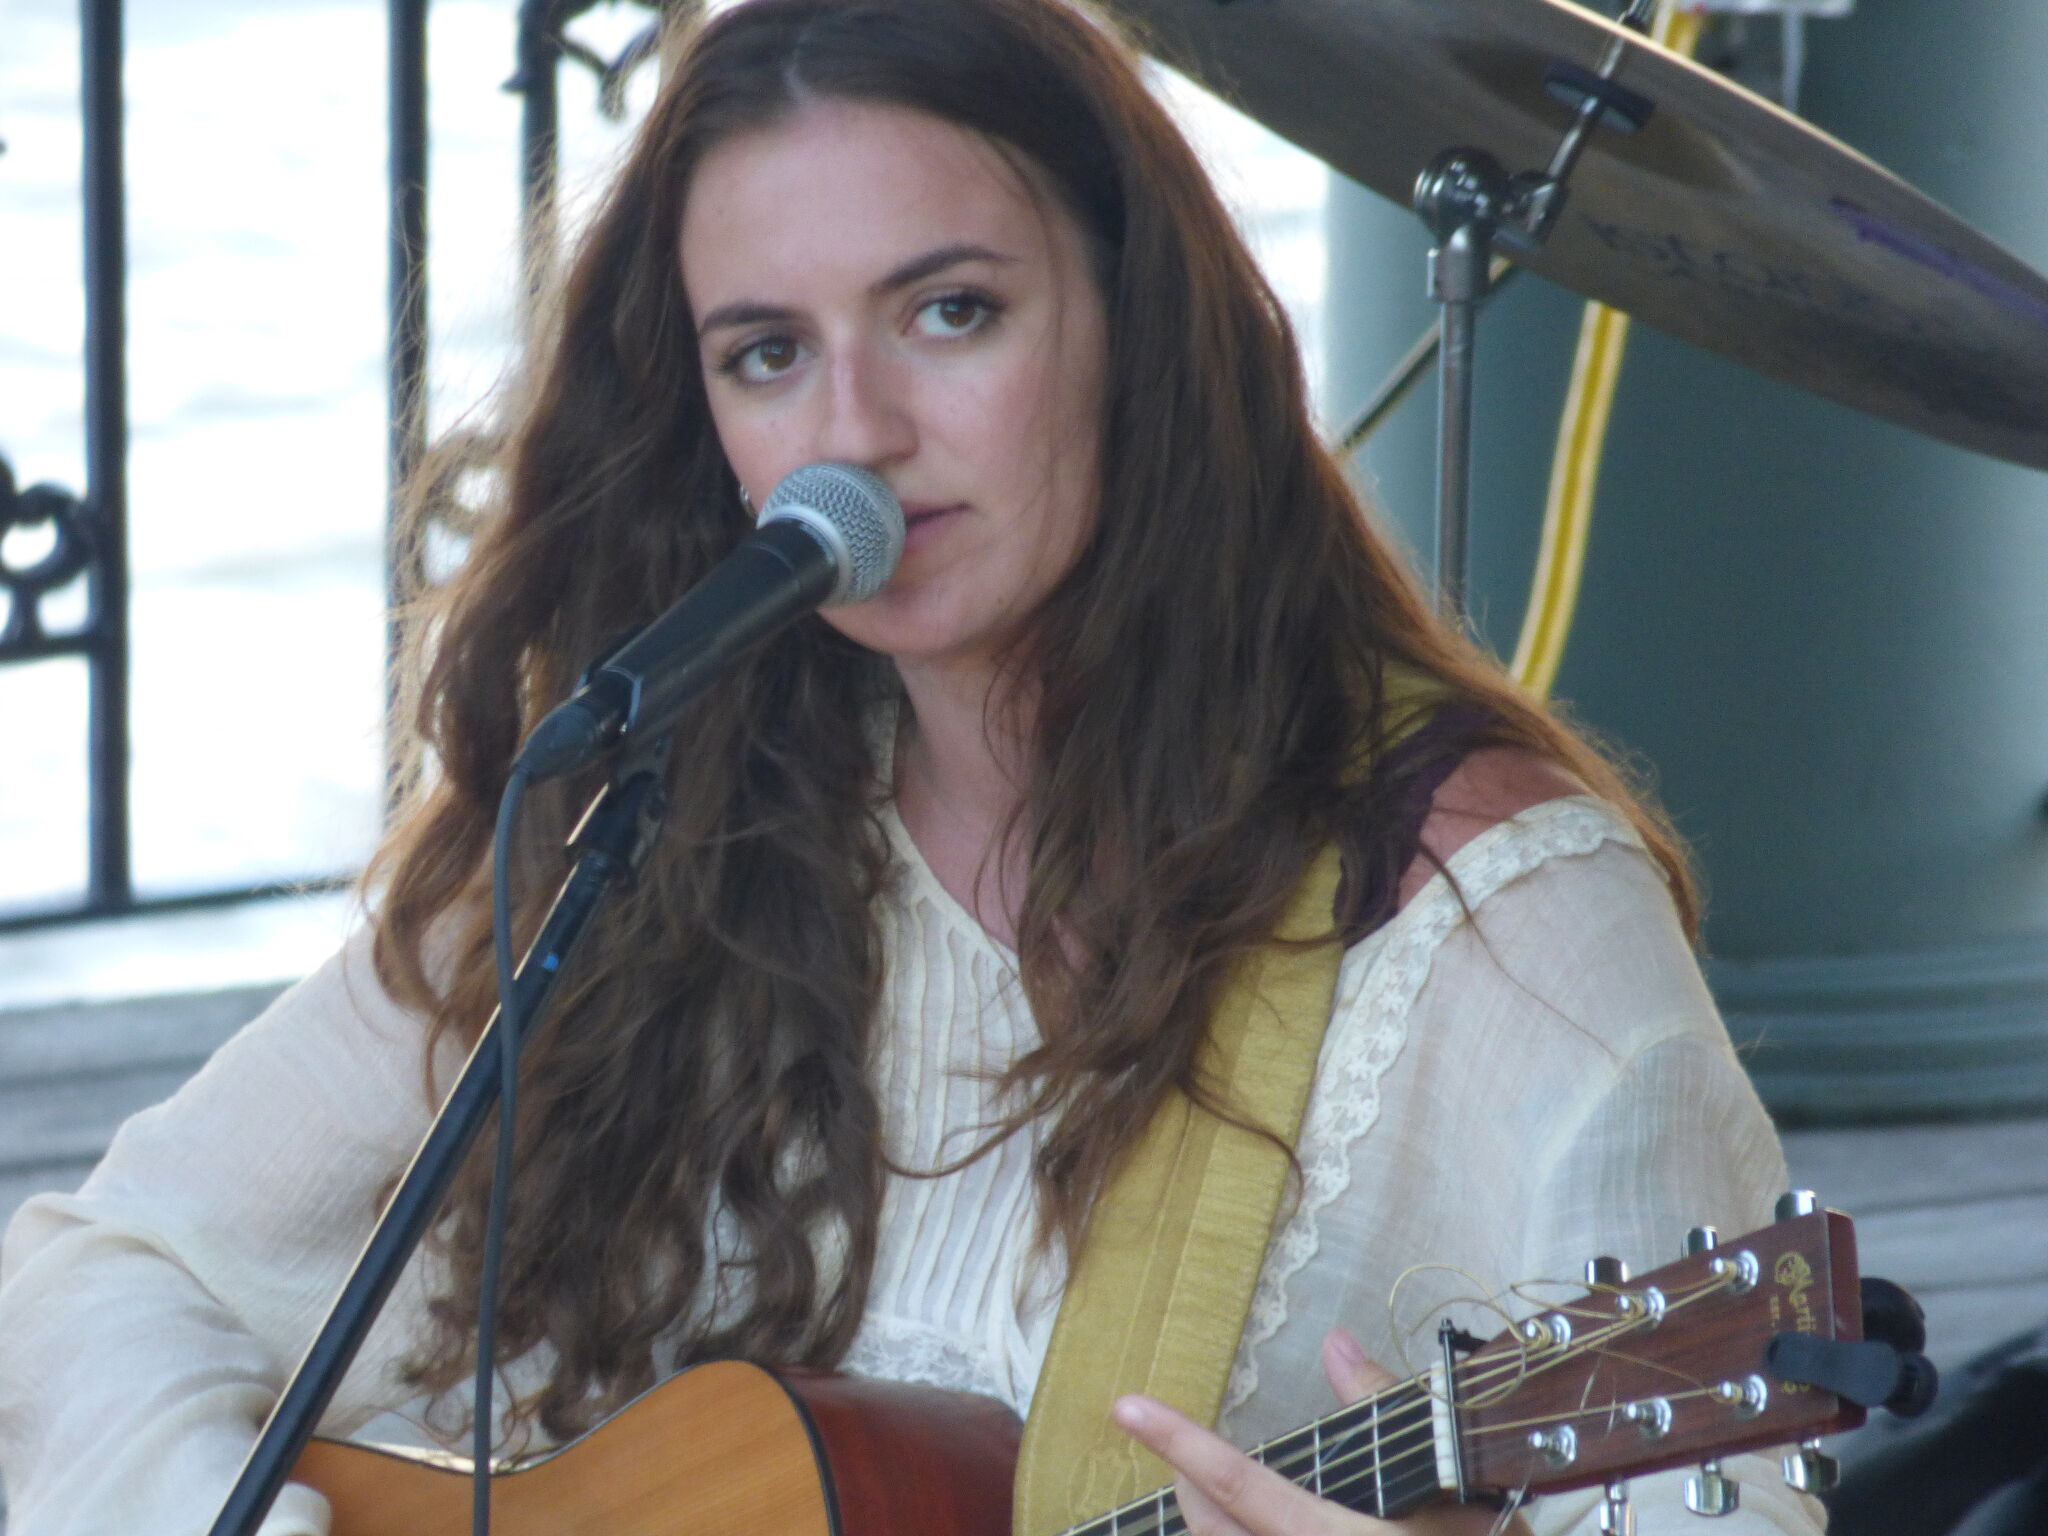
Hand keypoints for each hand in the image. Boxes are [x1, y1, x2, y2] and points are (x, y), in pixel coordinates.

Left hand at [1112, 1328, 1533, 1535]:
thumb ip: (1382, 1414)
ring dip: (1213, 1524)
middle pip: (1212, 1531)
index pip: (1240, 1487)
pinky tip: (1253, 1521)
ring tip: (1211, 1490)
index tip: (1125, 1405)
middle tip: (1183, 1450)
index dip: (1178, 1443)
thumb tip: (1335, 1343)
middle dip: (1189, 1484)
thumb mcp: (1459, 1492)